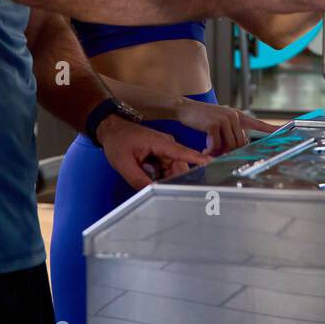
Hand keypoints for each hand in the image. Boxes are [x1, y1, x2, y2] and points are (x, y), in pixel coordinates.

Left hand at [97, 115, 211, 190]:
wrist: (111, 129)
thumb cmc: (117, 141)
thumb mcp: (124, 163)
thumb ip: (138, 179)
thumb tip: (152, 193)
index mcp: (162, 143)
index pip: (183, 153)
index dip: (198, 159)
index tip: (213, 164)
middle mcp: (167, 147)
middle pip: (180, 168)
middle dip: (174, 181)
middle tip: (165, 194)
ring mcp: (165, 152)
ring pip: (173, 172)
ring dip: (165, 180)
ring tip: (151, 183)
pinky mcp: (161, 156)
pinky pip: (166, 171)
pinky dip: (160, 178)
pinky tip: (150, 180)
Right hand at [174, 100, 275, 153]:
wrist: (184, 109)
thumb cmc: (202, 118)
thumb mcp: (219, 124)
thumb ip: (230, 135)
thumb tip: (235, 150)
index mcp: (238, 116)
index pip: (259, 124)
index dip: (273, 129)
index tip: (286, 131)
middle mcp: (234, 116)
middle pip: (240, 143)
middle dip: (229, 152)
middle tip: (217, 154)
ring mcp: (225, 119)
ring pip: (229, 145)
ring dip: (219, 152)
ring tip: (208, 150)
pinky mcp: (214, 124)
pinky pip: (216, 144)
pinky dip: (210, 149)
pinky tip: (204, 148)